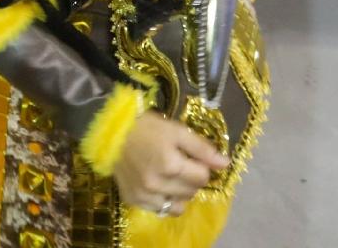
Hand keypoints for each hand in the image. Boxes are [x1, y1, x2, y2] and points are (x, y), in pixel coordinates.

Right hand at [113, 113, 228, 214]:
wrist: (111, 133)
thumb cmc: (146, 127)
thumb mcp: (176, 130)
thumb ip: (202, 148)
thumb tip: (225, 164)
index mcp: (170, 164)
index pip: (203, 177)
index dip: (202, 167)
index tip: (193, 158)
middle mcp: (157, 184)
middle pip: (192, 191)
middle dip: (193, 179)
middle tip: (182, 165)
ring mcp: (144, 195)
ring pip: (178, 206)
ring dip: (181, 193)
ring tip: (172, 178)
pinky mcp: (134, 200)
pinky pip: (160, 210)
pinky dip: (165, 200)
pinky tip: (160, 186)